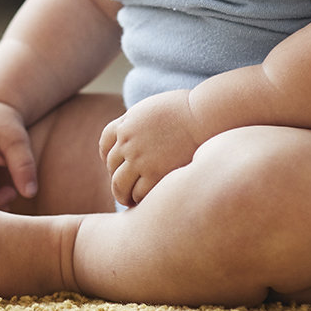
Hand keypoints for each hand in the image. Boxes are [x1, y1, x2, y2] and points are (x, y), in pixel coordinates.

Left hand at [98, 90, 199, 205]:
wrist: (205, 115)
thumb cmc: (188, 110)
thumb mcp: (153, 108)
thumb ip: (140, 121)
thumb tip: (139, 132)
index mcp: (126, 123)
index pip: (105, 143)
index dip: (108, 156)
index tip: (117, 165)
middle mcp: (127, 140)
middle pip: (111, 165)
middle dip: (117, 177)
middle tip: (124, 188)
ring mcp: (139, 158)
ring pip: (119, 184)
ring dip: (123, 194)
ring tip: (131, 202)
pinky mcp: (154, 174)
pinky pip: (138, 194)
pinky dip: (139, 200)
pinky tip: (147, 203)